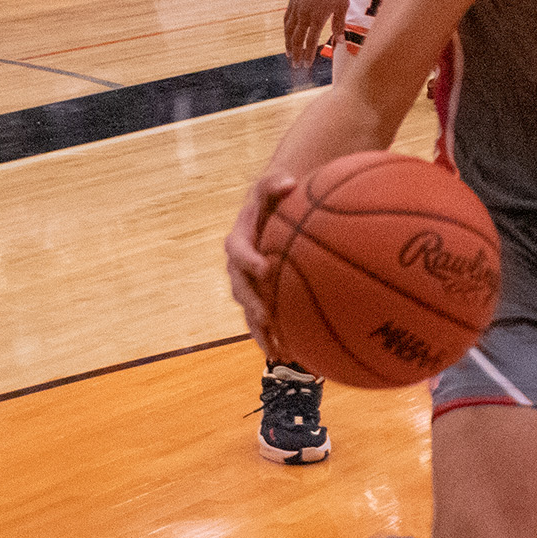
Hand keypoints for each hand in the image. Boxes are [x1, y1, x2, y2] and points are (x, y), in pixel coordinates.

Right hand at [226, 170, 299, 352]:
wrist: (271, 213)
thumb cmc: (274, 198)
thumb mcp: (271, 184)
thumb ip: (274, 182)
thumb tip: (289, 180)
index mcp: (240, 241)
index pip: (238, 251)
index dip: (248, 260)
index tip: (264, 267)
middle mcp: (240, 268)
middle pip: (242, 290)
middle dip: (253, 306)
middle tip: (267, 317)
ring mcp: (250, 287)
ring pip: (252, 314)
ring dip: (263, 333)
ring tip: (279, 352)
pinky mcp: (263, 299)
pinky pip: (268, 322)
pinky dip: (279, 338)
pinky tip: (298, 357)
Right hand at [282, 0, 344, 66]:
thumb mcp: (342, 6)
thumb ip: (339, 25)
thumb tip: (340, 42)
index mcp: (317, 17)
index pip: (310, 41)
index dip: (308, 54)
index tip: (307, 64)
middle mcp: (304, 15)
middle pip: (297, 39)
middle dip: (296, 54)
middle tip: (296, 66)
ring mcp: (296, 7)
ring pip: (289, 30)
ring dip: (288, 44)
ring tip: (288, 55)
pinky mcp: (292, 1)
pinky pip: (286, 19)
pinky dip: (286, 30)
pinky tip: (287, 36)